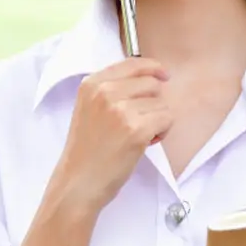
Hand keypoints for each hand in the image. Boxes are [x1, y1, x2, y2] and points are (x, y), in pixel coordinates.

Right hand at [47, 58, 172, 214]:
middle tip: (140, 122)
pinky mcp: (136, 129)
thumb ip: (111, 90)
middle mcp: (105, 92)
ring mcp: (120, 110)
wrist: (78, 183)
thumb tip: (151, 78)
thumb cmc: (87, 150)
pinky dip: (162, 132)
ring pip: (162, 103)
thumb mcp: (89, 108)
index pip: (132, 62)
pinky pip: (167, 119)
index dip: (152, 67)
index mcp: (92, 84)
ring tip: (138, 136)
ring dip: (158, 120)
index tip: (163, 75)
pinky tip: (147, 143)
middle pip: (151, 83)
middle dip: (154, 102)